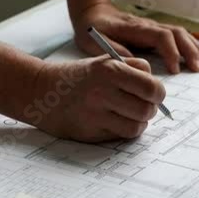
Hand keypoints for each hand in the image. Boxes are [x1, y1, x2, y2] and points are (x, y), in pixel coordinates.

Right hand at [29, 56, 165, 141]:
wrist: (41, 91)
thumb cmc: (77, 76)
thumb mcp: (104, 61)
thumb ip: (133, 68)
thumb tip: (157, 90)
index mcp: (110, 70)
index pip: (151, 88)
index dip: (157, 94)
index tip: (154, 95)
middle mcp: (102, 92)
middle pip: (146, 110)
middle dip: (149, 110)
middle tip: (143, 107)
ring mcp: (96, 114)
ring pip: (136, 127)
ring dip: (138, 123)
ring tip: (129, 115)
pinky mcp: (90, 132)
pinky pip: (120, 136)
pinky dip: (122, 130)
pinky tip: (115, 122)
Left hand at [71, 2, 198, 73]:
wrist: (93, 11)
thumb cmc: (94, 28)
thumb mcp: (96, 41)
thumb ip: (113, 50)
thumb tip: (132, 62)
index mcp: (135, 28)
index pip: (161, 36)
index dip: (171, 52)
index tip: (174, 70)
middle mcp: (148, 26)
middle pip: (176, 33)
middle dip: (188, 50)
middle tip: (196, 68)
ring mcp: (153, 27)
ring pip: (179, 32)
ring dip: (192, 47)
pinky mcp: (155, 31)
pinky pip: (177, 35)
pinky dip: (188, 44)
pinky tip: (194, 56)